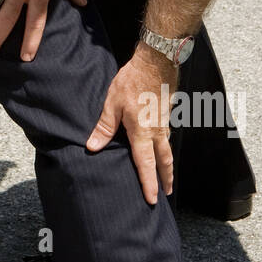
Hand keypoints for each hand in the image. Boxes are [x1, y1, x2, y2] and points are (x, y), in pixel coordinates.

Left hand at [86, 44, 176, 204]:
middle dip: (165, 179)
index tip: (151, 199)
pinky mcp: (166, 114)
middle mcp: (157, 131)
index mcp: (142, 132)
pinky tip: (161, 148)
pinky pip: (167, 137)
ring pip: (167, 150)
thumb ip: (104, 127)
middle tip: (166, 194)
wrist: (156, 62)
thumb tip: (93, 147)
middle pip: (164, 162)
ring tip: (166, 176)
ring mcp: (164, 123)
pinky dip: (165, 148)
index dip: (148, 183)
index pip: (146, 165)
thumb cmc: (133, 81)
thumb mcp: (112, 103)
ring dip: (167, 166)